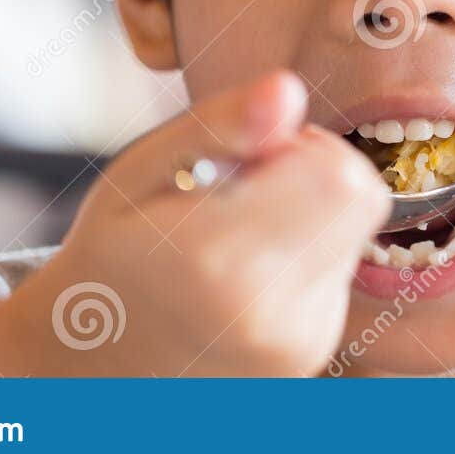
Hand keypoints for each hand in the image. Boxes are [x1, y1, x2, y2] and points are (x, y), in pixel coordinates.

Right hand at [4, 71, 387, 375]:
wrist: (93, 363)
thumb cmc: (115, 251)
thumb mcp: (142, 170)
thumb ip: (221, 125)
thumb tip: (288, 90)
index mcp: (217, 259)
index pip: (338, 175)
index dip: (302, 145)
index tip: (250, 157)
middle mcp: (267, 314)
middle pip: (361, 199)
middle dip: (317, 171)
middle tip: (248, 187)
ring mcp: (295, 345)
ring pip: (355, 234)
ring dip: (311, 215)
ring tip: (239, 233)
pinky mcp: (311, 354)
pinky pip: (339, 273)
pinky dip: (305, 256)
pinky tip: (249, 270)